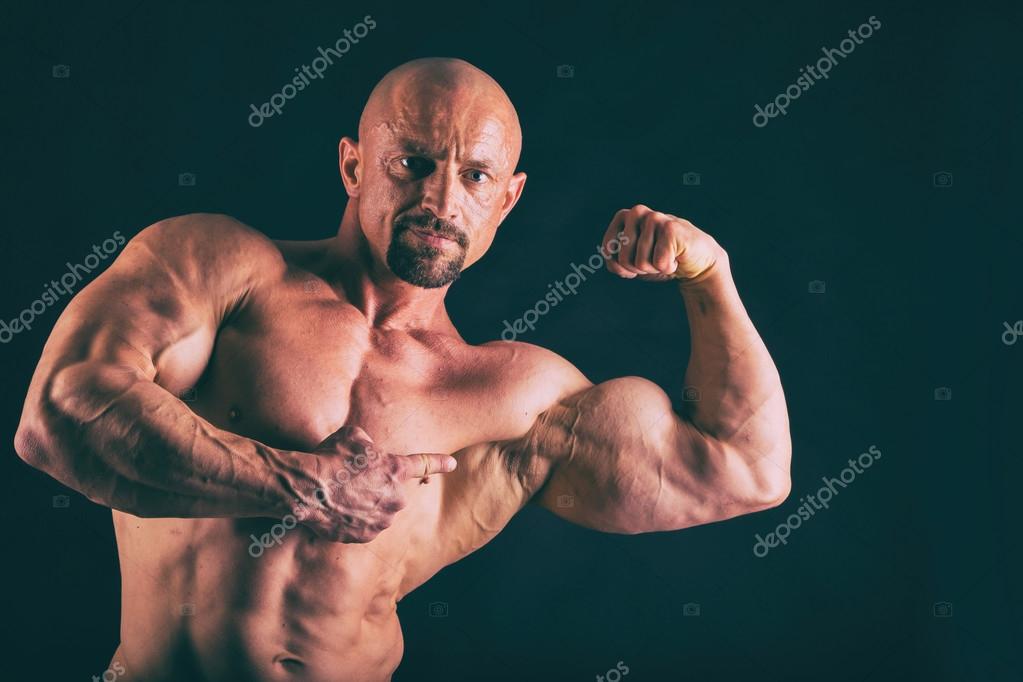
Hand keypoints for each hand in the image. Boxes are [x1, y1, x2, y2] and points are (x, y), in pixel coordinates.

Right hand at [291, 425, 455, 542]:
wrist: (308, 489)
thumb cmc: (328, 458)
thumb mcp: (352, 436)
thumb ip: (369, 444)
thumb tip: (368, 450)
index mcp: (395, 470)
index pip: (424, 464)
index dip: (438, 462)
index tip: (452, 464)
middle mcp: (395, 497)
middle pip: (392, 492)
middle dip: (376, 487)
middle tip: (351, 481)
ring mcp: (382, 520)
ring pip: (378, 510)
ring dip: (364, 504)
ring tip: (341, 495)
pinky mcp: (366, 536)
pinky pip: (364, 527)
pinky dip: (353, 520)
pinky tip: (337, 510)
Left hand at [601, 205, 723, 281]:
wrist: (697, 261)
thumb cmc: (662, 259)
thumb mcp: (633, 262)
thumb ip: (616, 263)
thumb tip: (615, 263)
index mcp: (625, 216)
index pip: (608, 249)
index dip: (620, 265)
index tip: (634, 263)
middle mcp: (638, 212)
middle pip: (623, 258)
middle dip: (639, 268)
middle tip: (654, 260)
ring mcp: (655, 218)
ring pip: (641, 263)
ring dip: (655, 268)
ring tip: (667, 257)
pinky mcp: (671, 228)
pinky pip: (658, 263)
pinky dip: (668, 268)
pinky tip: (676, 258)